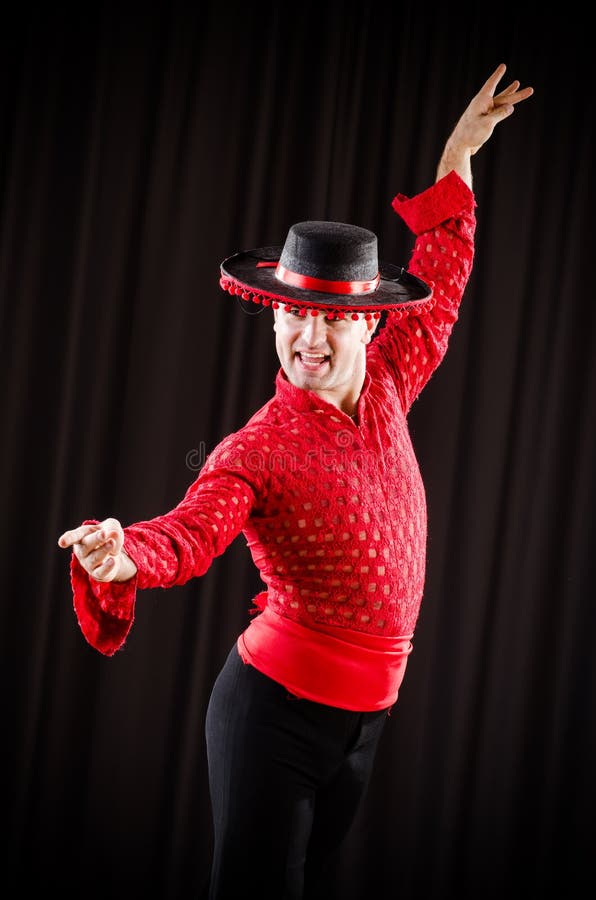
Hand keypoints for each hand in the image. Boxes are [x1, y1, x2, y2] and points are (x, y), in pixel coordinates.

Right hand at [57, 517, 137, 582]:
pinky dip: (107, 566)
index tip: (62, 542)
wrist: (115, 555)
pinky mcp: (98, 574)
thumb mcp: (111, 526)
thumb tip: (113, 534)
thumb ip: (112, 527)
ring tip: (112, 542)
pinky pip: (101, 572)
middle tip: (104, 534)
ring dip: (104, 550)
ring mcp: (89, 563)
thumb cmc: (108, 536)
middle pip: (86, 545)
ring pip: (95, 558)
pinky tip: (112, 560)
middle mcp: (82, 551)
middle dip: (95, 539)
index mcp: (82, 536)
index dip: (68, 539)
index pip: (74, 536)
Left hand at [437, 63, 533, 184]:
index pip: (491, 84)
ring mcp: (485, 112)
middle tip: (531, 90)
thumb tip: (511, 107)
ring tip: (518, 84)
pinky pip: (498, 112)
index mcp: (481, 100)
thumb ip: (499, 114)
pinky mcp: (486, 120)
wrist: (461, 145)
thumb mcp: (486, 123)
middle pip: (503, 97)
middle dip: (516, 93)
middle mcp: (484, 104)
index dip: (497, 75)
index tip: (503, 66)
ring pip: (502, 103)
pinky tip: (510, 106)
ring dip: (512, 97)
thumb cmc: (470, 133)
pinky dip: (505, 109)